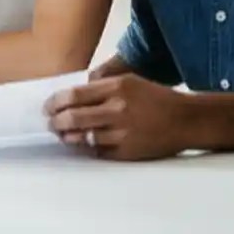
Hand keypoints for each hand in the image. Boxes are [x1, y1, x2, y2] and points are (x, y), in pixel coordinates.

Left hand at [43, 74, 191, 160]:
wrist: (186, 121)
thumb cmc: (157, 99)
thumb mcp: (129, 81)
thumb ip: (101, 87)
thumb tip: (71, 97)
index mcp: (117, 88)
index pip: (73, 95)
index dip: (55, 102)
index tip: (47, 107)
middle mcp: (117, 109)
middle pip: (72, 117)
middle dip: (55, 121)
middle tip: (50, 122)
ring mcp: (121, 132)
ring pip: (81, 137)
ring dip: (66, 136)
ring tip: (62, 134)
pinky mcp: (126, 151)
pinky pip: (96, 151)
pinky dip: (84, 147)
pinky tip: (80, 144)